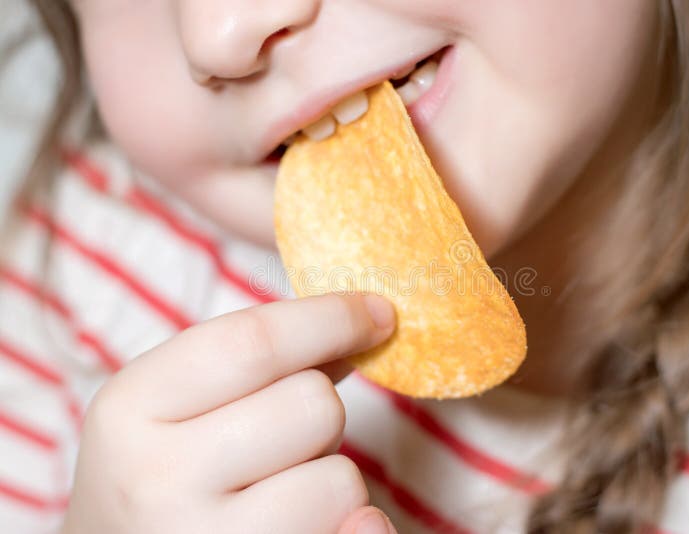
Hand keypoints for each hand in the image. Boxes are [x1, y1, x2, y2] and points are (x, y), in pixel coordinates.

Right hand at [61, 293, 397, 533]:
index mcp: (130, 408)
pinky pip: (353, 529)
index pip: (253, 342)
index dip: (331, 319)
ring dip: (329, 478)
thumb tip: (369, 324)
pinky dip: (346, 524)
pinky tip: (298, 526)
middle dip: (321, 411)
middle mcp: (156, 478)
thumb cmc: (165, 473)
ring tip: (277, 494)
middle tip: (282, 441)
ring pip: (340, 478)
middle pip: (313, 404)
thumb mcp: (178, 403)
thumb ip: (259, 360)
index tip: (380, 312)